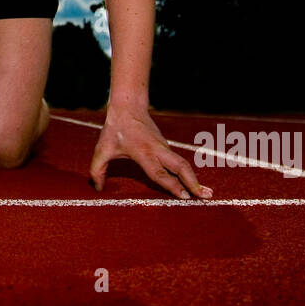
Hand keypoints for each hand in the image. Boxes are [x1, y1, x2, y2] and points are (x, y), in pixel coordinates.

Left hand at [89, 107, 212, 198]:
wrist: (128, 107)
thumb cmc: (115, 129)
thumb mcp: (102, 149)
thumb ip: (97, 170)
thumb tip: (97, 188)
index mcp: (143, 152)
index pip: (160, 172)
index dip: (173, 185)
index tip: (184, 197)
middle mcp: (158, 151)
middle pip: (181, 167)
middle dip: (194, 183)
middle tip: (206, 197)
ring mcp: (164, 148)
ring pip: (183, 164)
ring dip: (195, 179)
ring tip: (207, 194)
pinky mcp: (166, 147)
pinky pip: (179, 162)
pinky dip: (189, 174)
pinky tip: (194, 185)